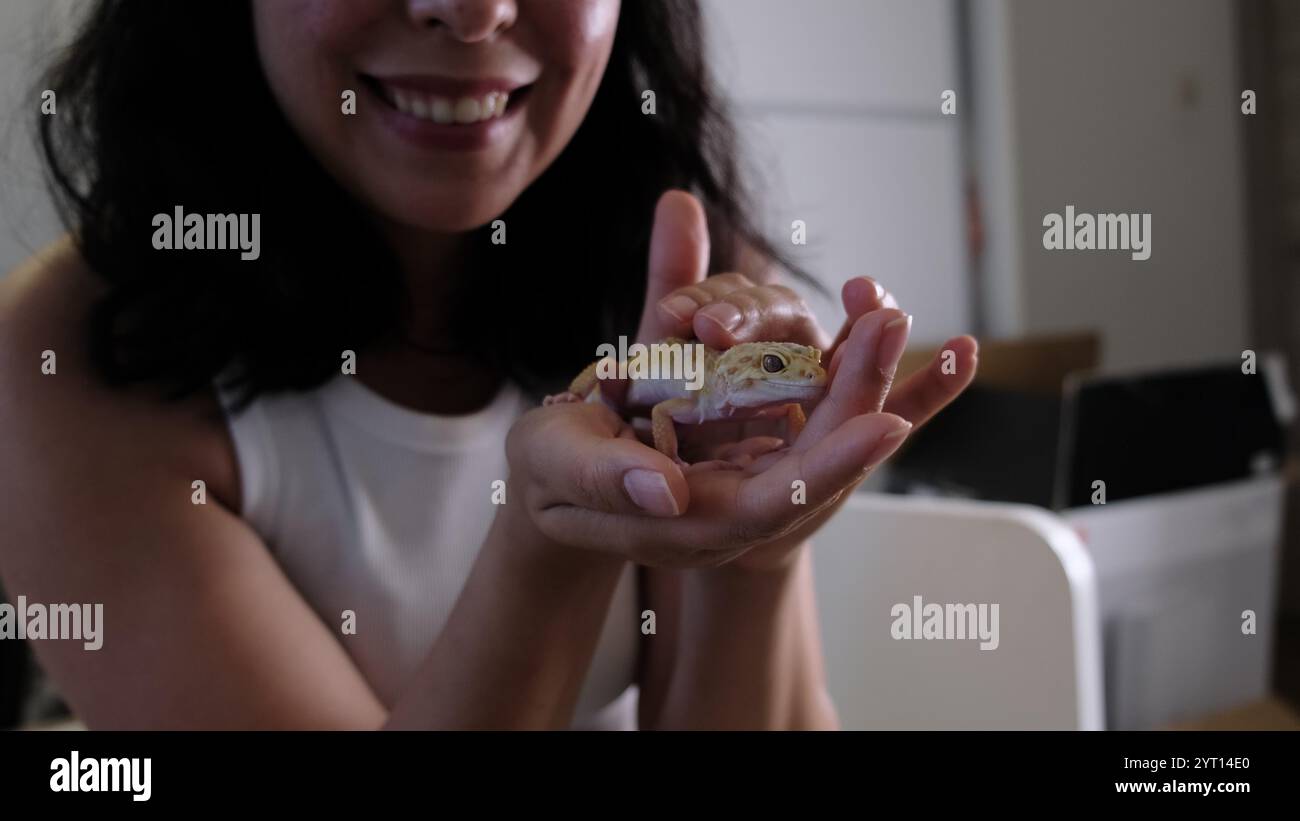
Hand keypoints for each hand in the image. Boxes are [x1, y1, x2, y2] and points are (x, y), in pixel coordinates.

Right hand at [506, 191, 976, 569]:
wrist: (554, 474)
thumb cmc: (547, 471)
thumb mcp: (556, 464)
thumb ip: (605, 477)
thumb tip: (665, 488)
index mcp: (693, 523)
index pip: (778, 500)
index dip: (832, 463)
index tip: (886, 421)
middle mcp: (735, 508)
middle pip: (815, 461)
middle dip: (857, 394)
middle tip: (893, 324)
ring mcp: (746, 475)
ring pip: (818, 432)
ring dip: (856, 375)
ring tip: (889, 314)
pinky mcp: (747, 441)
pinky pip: (804, 409)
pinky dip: (836, 368)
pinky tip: (864, 323)